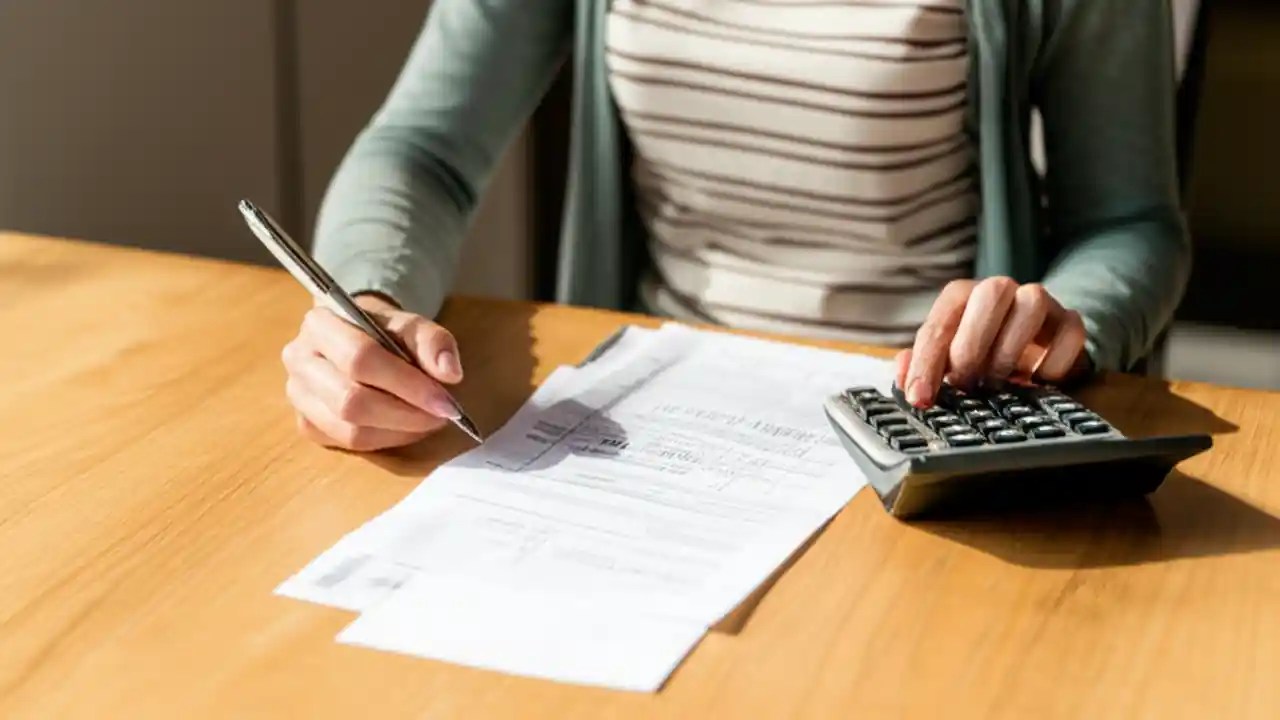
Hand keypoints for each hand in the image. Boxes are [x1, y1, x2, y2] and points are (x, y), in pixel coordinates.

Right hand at [281, 295, 463, 450]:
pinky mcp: (306, 424)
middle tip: (441, 416)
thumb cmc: (384, 331)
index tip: (445, 401)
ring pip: (349, 430)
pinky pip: (348, 444)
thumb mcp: (412, 325)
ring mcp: (298, 396)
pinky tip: (405, 427)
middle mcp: (299, 360)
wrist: (357, 338)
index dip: (407, 384)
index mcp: (320, 325)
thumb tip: (449, 373)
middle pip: (351, 401)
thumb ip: (432, 342)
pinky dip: (385, 440)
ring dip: (399, 431)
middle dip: (405, 414)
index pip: (361, 359)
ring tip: (428, 421)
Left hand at [896, 278, 1089, 407]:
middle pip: (990, 295)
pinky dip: (1053, 361)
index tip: (921, 398)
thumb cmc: (979, 351)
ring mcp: (1038, 302)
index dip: (927, 363)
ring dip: (1011, 349)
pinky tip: (1037, 381)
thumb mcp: (945, 359)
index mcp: (961, 297)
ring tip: (998, 382)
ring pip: (1032, 301)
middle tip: (965, 383)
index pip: (939, 323)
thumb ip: (922, 364)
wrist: (1032, 348)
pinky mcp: (1070, 321)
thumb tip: (904, 379)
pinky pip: (1070, 330)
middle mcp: (999, 290)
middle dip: (971, 346)